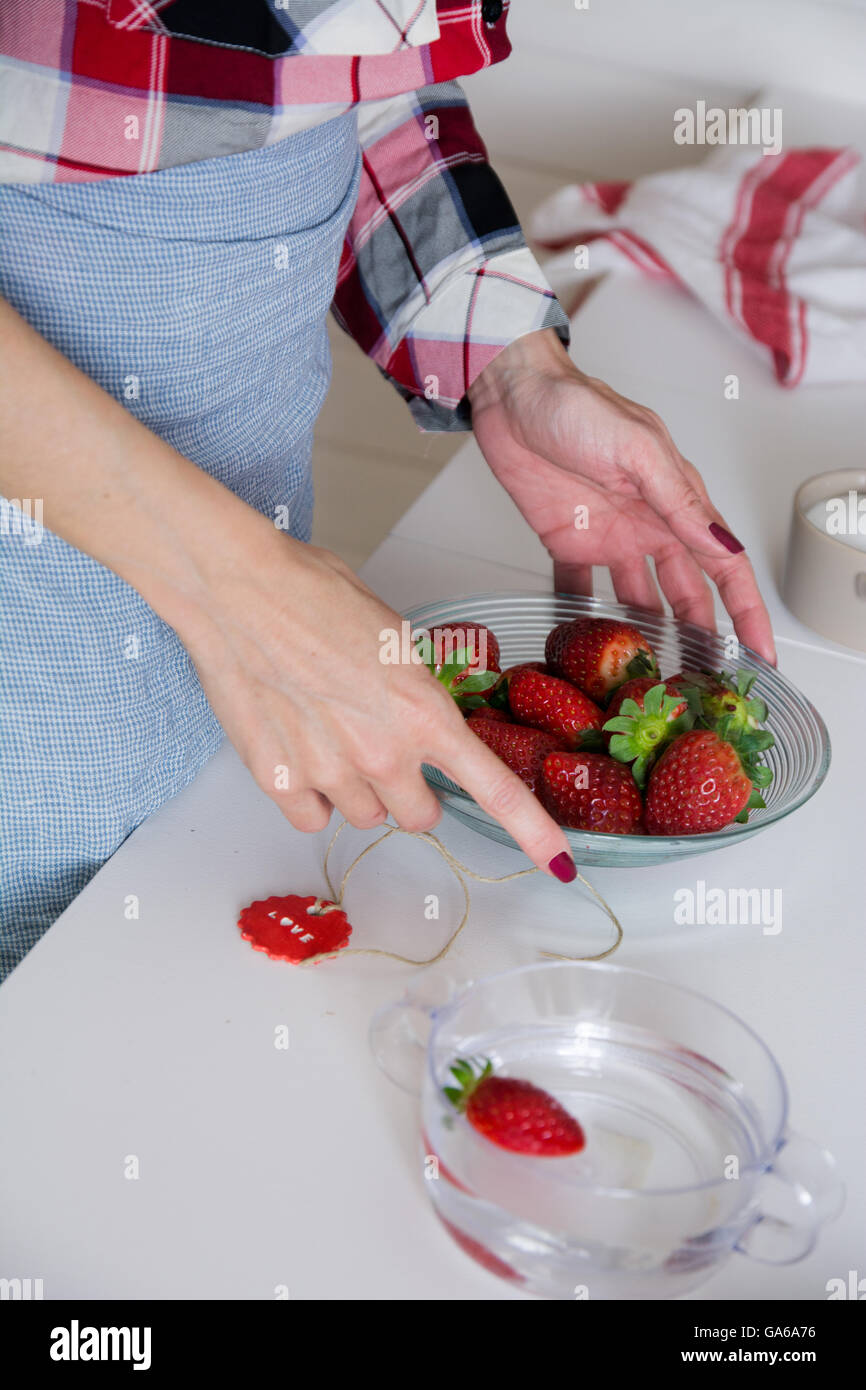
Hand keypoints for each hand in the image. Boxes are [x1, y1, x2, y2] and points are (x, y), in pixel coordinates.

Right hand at [0, 299, 575, 878]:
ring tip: (326, 733)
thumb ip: (416, 694)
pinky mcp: (279, 782)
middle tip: (383, 749)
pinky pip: (312, 819)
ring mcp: (330, 772)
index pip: (493, 789)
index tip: (560, 863)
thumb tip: (420, 720)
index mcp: (425, 711)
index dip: (532, 832)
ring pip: (364, 816)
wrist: (238, 590)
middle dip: (410, 790)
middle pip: (419, 816)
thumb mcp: (392, 637)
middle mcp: (383, 752)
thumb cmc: (314, 594)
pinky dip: (309, 797)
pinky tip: (297, 751)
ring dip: (355, 790)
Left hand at [468, 329, 775, 662]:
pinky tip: (582, 647)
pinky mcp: (565, 543)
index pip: (724, 569)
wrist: (510, 395)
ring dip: (643, 636)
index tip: (759, 656)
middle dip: (698, 639)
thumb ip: (680, 502)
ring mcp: (607, 538)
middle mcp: (647, 526)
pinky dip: (580, 618)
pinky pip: (577, 591)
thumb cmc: (576, 405)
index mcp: (676, 504)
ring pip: (636, 601)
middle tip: (701, 684)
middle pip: (684, 596)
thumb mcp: (639, 450)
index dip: (745, 615)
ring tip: (645, 676)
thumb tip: (725, 548)